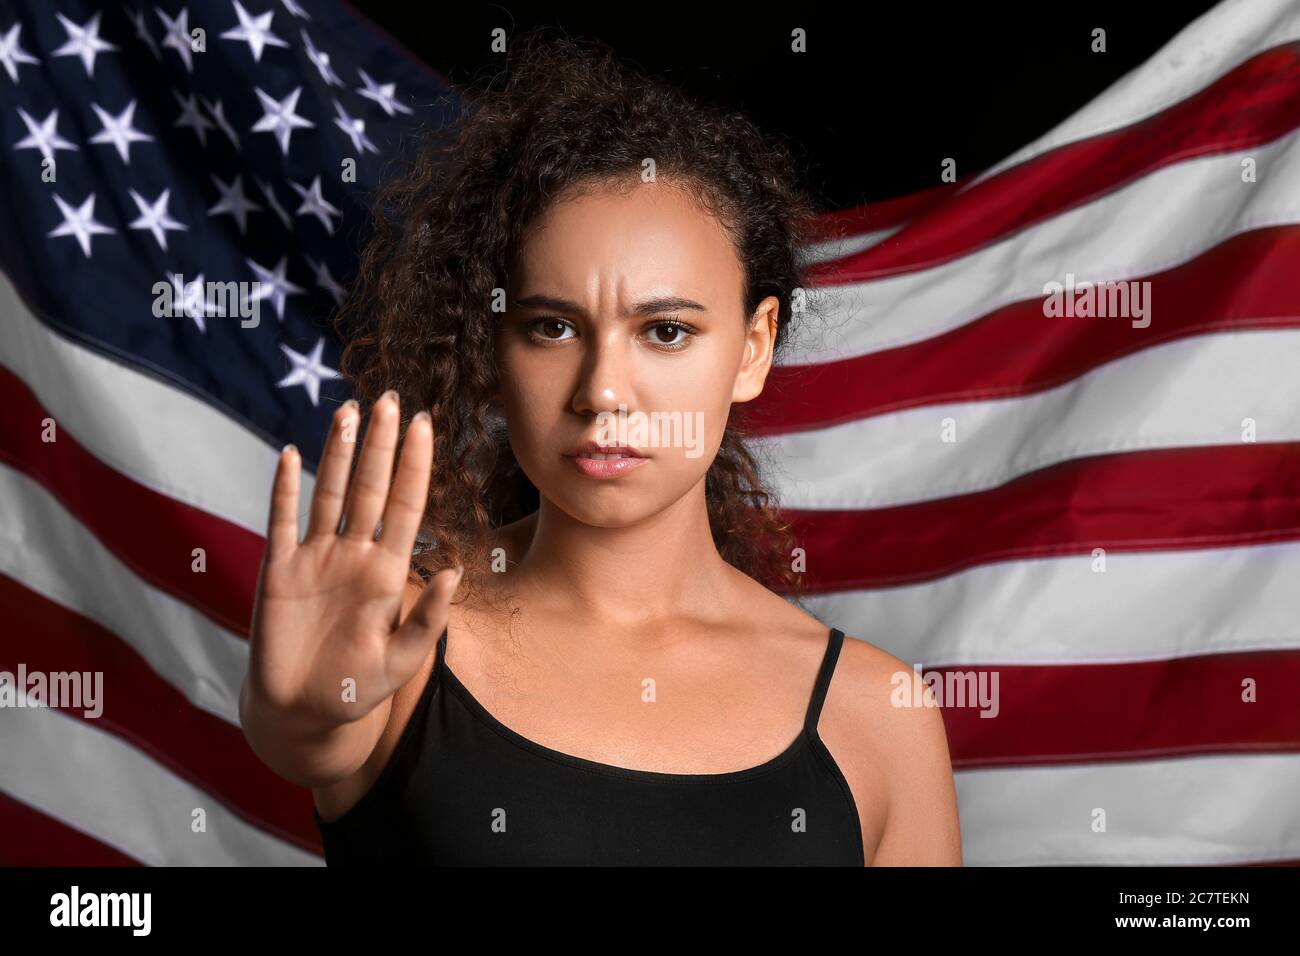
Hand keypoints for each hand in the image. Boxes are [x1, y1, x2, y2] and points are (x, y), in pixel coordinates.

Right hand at [247, 390, 460, 728]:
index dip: (416, 466)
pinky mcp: (279, 571)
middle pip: (371, 488)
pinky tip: (292, 455)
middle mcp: (354, 554)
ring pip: (329, 494)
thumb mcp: (401, 660)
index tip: (426, 425)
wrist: (303, 713)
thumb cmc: (357, 688)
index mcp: (388, 571)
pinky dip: (285, 488)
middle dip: (382, 445)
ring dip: (339, 454)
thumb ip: (428, 620)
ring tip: (349, 411)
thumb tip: (455, 571)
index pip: (407, 506)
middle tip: (391, 400)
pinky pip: (282, 521)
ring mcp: (315, 558)